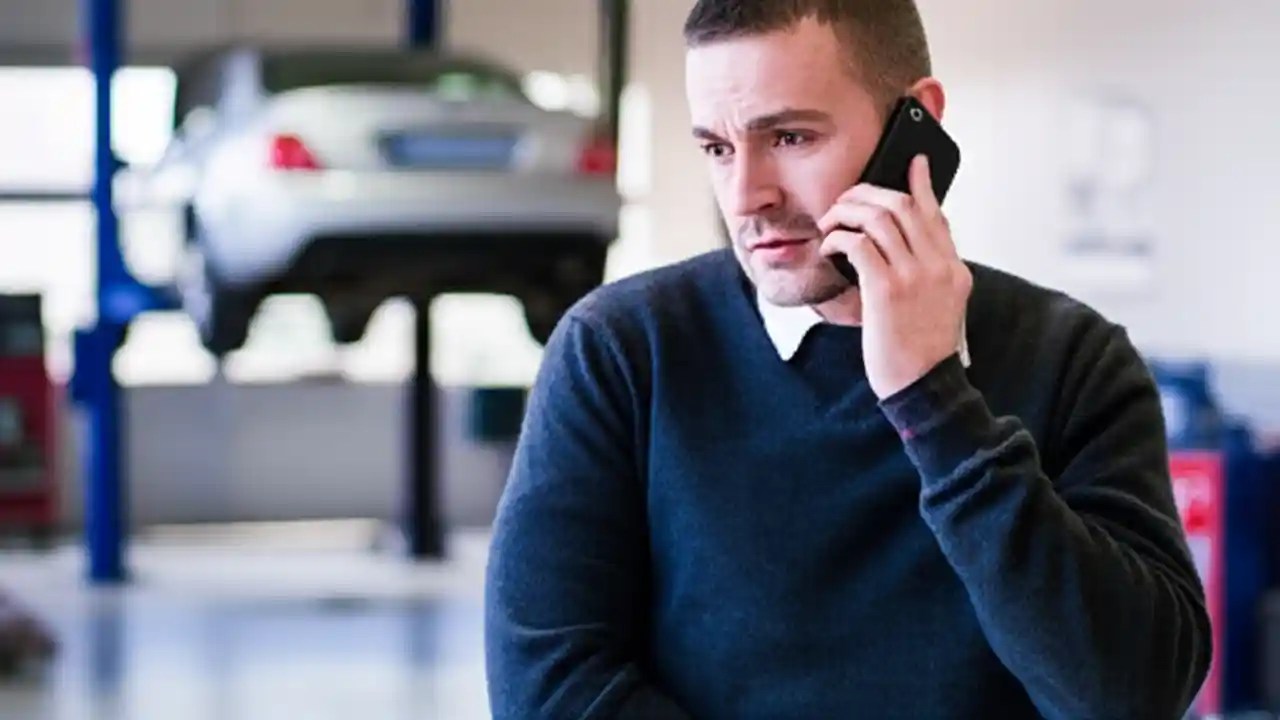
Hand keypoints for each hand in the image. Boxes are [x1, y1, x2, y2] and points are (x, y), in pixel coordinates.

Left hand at [818, 155, 971, 399]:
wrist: (923, 387)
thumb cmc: (921, 350)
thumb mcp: (940, 305)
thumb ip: (928, 273)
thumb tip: (903, 245)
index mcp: (953, 269)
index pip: (936, 214)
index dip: (922, 184)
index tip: (913, 163)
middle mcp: (938, 266)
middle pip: (903, 206)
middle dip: (867, 194)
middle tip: (845, 201)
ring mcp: (914, 276)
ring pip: (879, 217)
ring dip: (847, 212)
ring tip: (830, 223)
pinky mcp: (886, 289)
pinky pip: (858, 244)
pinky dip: (839, 238)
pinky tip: (829, 247)